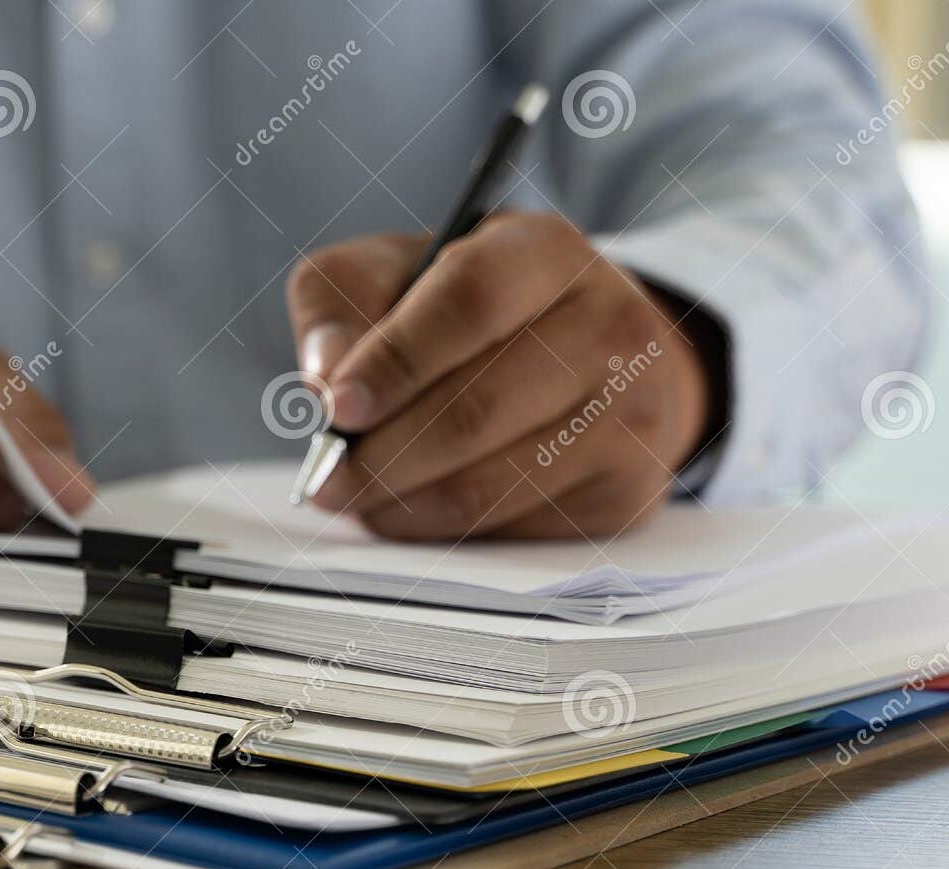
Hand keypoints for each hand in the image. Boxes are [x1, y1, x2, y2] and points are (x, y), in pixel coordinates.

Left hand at [285, 212, 717, 539]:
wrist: (588, 358)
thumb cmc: (470, 314)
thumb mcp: (397, 271)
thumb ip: (342, 300)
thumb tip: (325, 375)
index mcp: (542, 253)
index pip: (469, 301)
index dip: (394, 361)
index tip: (335, 408)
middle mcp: (609, 326)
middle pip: (477, 409)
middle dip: (381, 456)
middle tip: (325, 477)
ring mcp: (629, 414)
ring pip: (490, 484)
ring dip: (402, 503)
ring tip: (356, 495)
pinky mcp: (624, 492)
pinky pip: (510, 528)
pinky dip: (442, 529)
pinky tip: (412, 508)